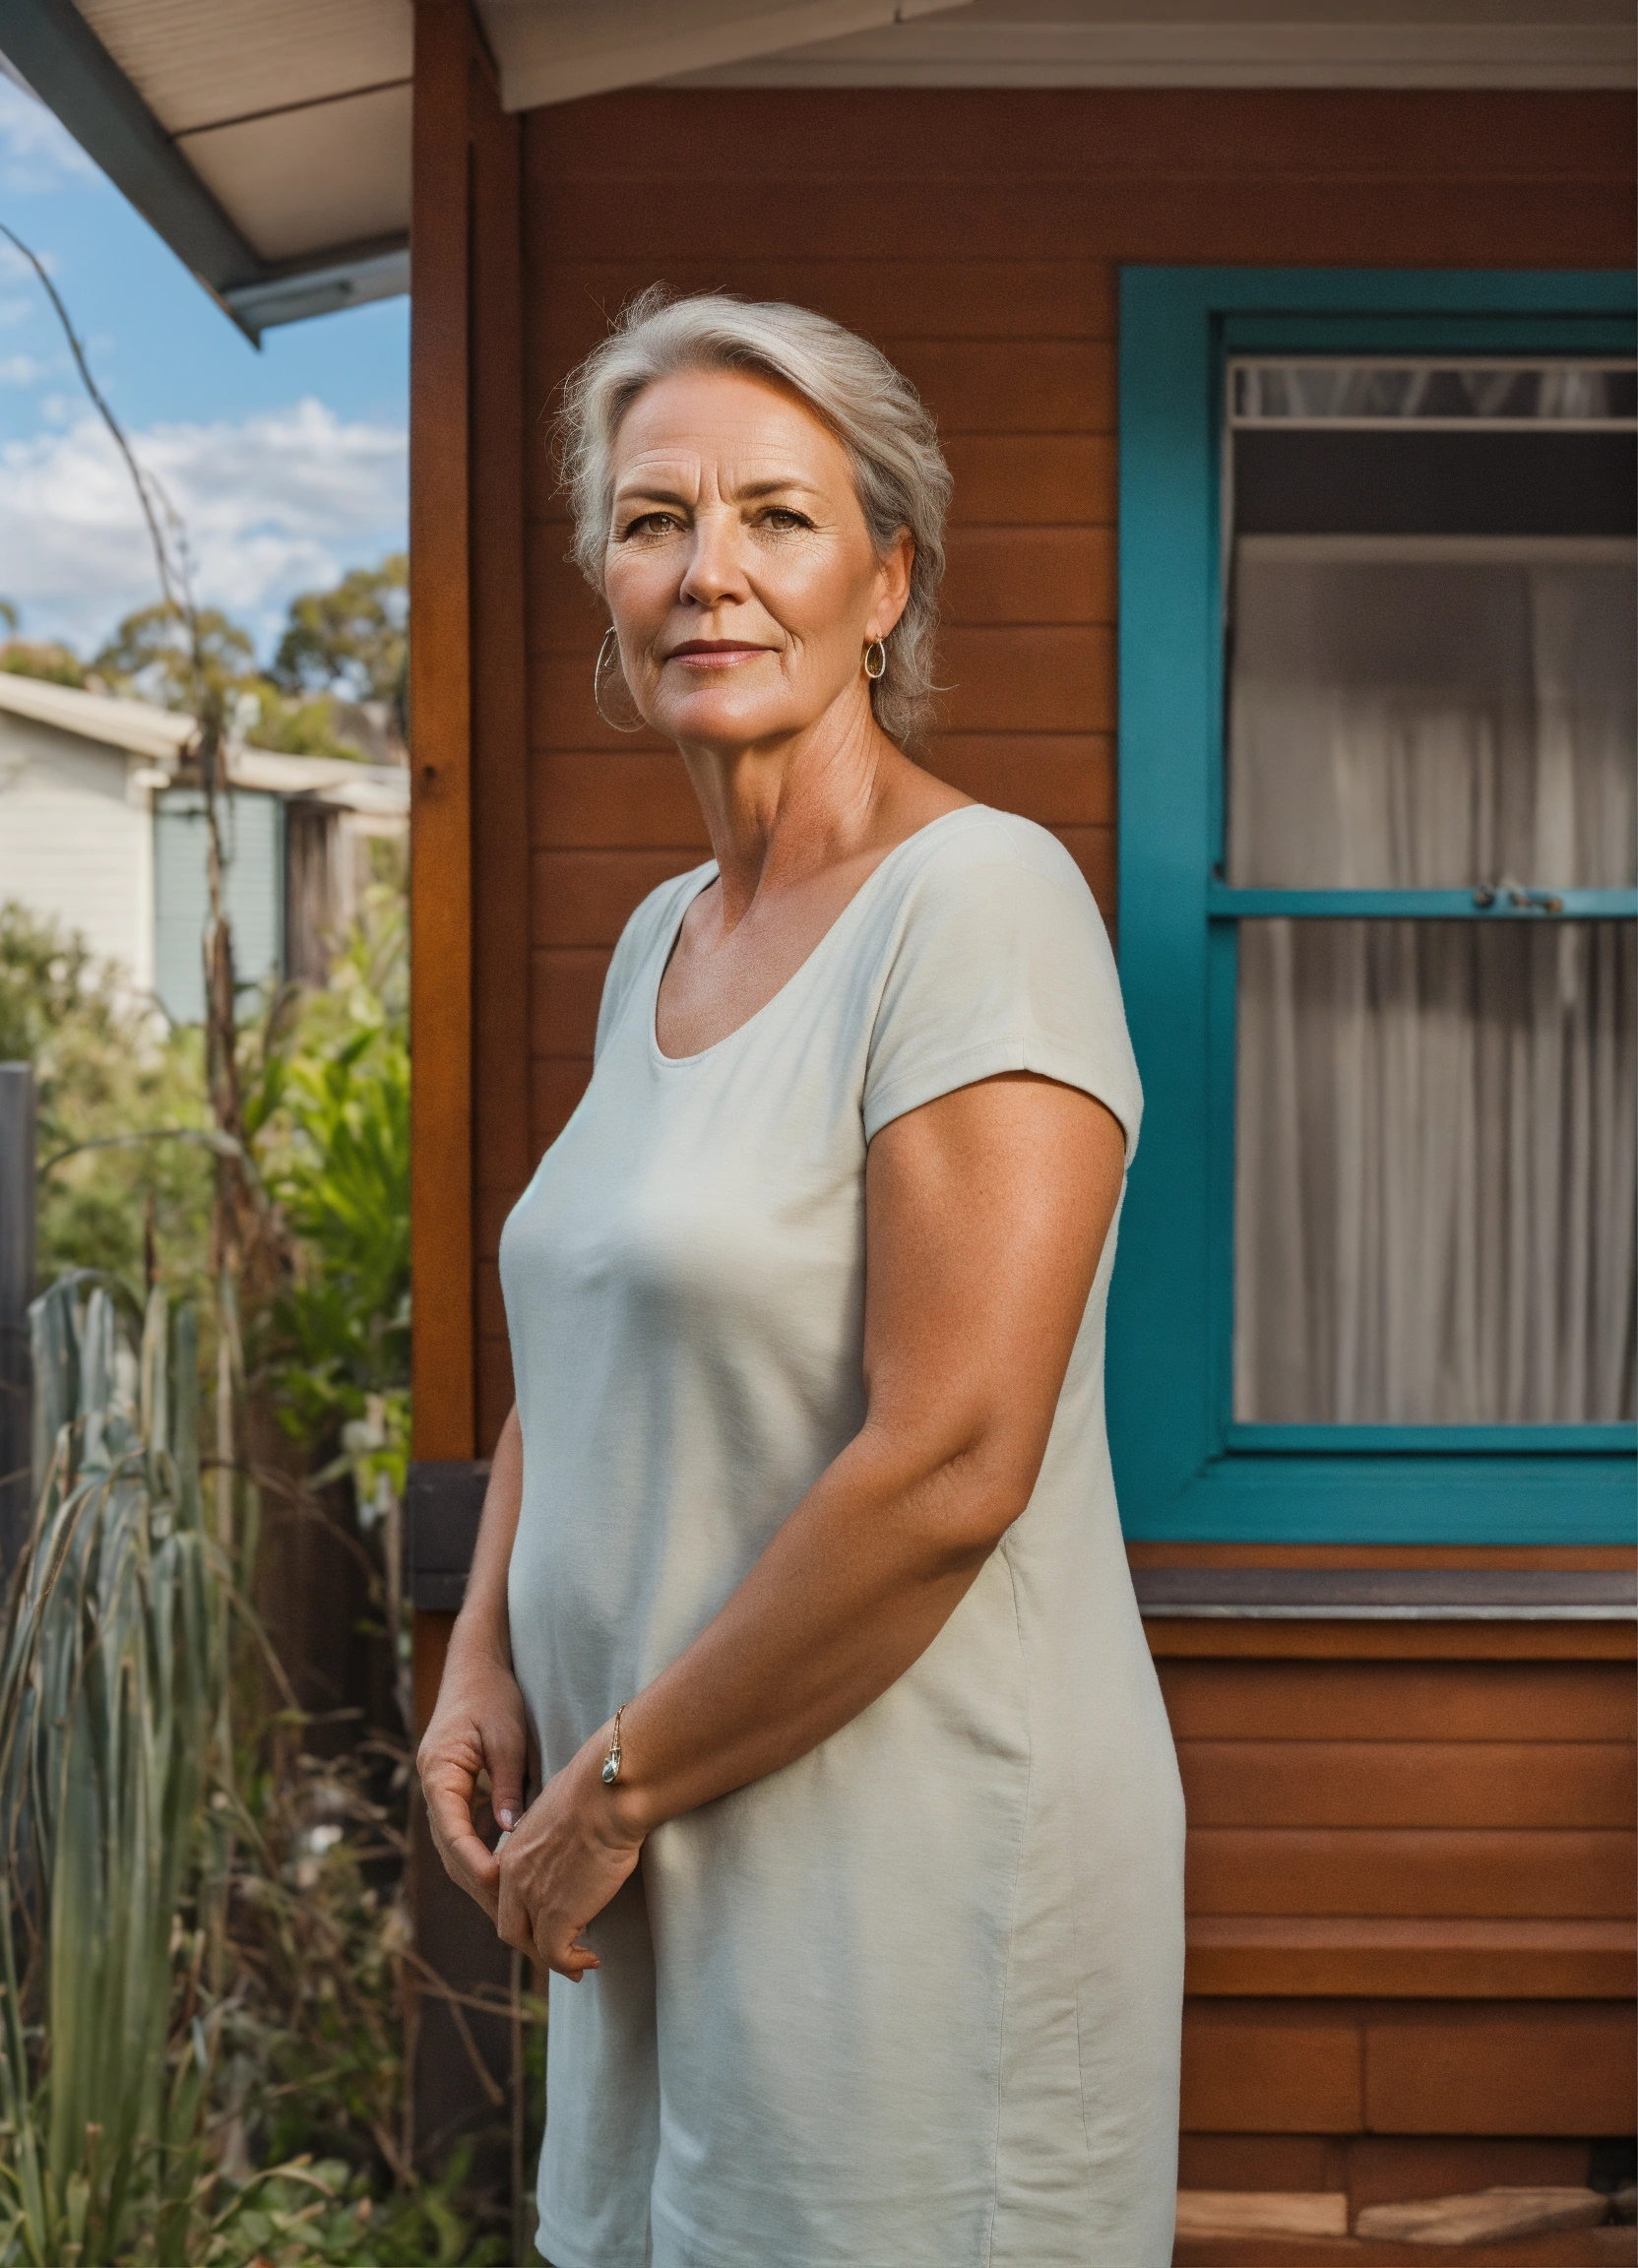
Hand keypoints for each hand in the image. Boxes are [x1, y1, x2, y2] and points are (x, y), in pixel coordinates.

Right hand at [417, 1639, 528, 1922]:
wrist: (475, 1665)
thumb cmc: (494, 1695)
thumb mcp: (508, 1737)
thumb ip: (507, 1785)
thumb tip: (508, 1836)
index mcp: (439, 1772)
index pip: (451, 1830)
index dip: (474, 1862)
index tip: (499, 1886)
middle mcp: (432, 1786)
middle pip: (449, 1847)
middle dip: (477, 1882)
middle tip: (510, 1915)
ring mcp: (439, 1790)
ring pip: (454, 1845)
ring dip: (478, 1875)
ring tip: (510, 1906)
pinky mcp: (453, 1791)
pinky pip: (463, 1831)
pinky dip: (481, 1854)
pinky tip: (506, 1875)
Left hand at [496, 1729, 645, 1979]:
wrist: (608, 1792)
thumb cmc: (598, 1788)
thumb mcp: (563, 1807)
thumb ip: (558, 1830)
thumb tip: (578, 1835)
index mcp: (514, 1849)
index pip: (508, 1896)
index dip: (528, 1914)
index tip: (551, 1922)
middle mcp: (514, 1876)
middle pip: (511, 1926)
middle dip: (535, 1942)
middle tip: (562, 1950)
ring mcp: (532, 1897)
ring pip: (531, 1945)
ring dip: (556, 1958)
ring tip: (581, 1962)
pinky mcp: (556, 1916)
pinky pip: (556, 1956)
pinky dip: (572, 1964)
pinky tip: (591, 1960)